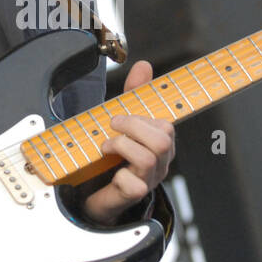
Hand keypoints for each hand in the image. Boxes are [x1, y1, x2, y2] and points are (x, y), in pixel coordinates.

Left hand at [81, 60, 175, 224]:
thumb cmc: (112, 156)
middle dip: (133, 126)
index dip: (144, 117)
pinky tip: (111, 173)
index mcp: (161, 143)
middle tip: (112, 126)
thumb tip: (144, 65)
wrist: (95, 194)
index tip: (123, 113)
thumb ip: (133, 96)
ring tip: (106, 146)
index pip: (166, 125)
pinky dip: (119, 175)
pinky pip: (135, 185)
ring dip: (122, 146)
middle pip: (163, 140)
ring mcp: (149, 181)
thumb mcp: (122, 121)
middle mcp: (160, 162)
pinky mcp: (134, 196)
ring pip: (148, 159)